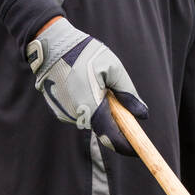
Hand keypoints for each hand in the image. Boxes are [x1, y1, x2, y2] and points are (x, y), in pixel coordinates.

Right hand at [25, 18, 147, 155]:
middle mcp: (76, 115)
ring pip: (89, 117)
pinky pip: (78, 111)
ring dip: (97, 107)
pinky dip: (85, 103)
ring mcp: (64, 113)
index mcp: (92, 107)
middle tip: (112, 94)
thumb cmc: (85, 53)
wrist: (52, 45)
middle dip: (111, 117)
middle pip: (101, 126)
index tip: (137, 149)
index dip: (125, 145)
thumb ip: (128, 94)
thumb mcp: (113, 69)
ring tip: (93, 81)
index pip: (111, 137)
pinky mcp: (57, 108)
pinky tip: (81, 82)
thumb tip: (142, 115)